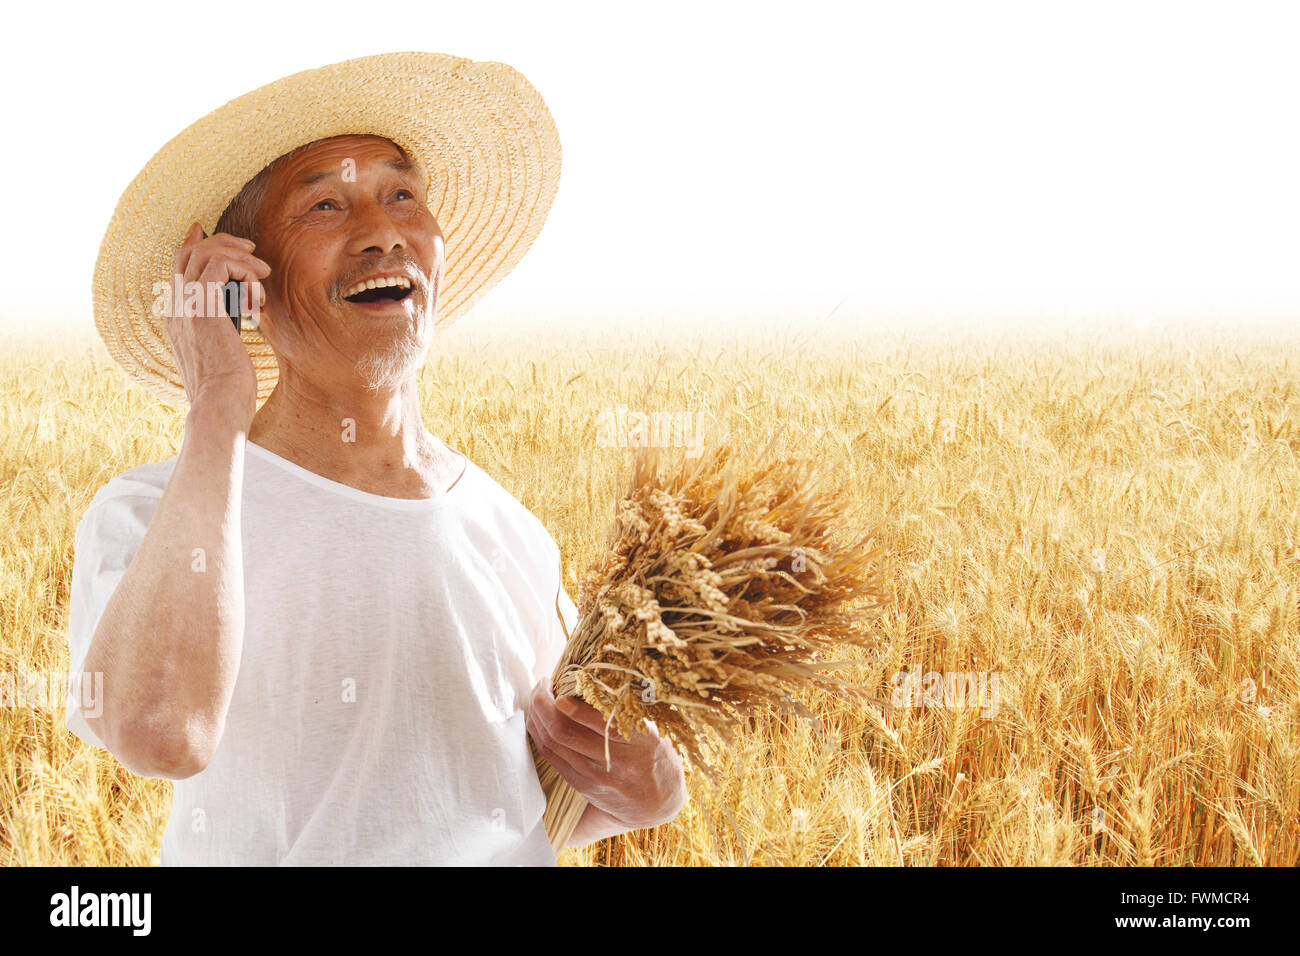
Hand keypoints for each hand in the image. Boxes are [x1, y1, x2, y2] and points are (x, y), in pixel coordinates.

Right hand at [164, 222, 269, 426]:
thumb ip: (222, 329)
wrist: (219, 407)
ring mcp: (185, 307)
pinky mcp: (203, 308)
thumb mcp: (222, 353)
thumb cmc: (227, 390)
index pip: (178, 267)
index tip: (206, 230)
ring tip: (263, 272)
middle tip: (252, 250)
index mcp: (176, 318)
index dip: (193, 244)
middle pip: (190, 253)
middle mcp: (175, 308)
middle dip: (223, 243)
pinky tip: (258, 289)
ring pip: (204, 254)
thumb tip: (242, 313)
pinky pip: (219, 265)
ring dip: (239, 255)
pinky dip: (243, 268)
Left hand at [526, 679, 685, 830]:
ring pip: (553, 744)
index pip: (601, 723)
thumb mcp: (653, 729)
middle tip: (542, 685)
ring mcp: (597, 776)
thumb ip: (628, 710)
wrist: (657, 799)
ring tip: (537, 697)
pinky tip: (537, 720)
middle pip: (566, 733)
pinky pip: (551, 757)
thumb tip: (593, 680)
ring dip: (537, 717)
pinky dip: (539, 735)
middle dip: (544, 704)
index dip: (574, 709)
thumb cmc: (654, 754)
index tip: (560, 691)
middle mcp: (617, 760)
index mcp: (639, 740)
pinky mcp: (583, 785)